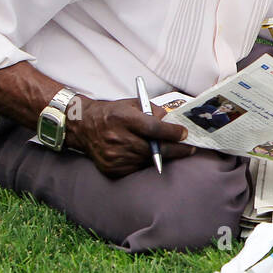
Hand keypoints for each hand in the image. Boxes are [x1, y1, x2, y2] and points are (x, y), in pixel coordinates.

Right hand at [66, 98, 194, 178]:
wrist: (83, 126)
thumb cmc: (112, 113)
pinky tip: (147, 155)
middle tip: (189, 149)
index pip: (153, 128)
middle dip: (175, 149)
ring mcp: (113, 156)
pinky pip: (137, 168)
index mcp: (123, 118)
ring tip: (170, 151)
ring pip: (147, 160)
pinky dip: (145, 162)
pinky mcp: (112, 169)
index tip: (185, 134)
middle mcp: (117, 138)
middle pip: (154, 148)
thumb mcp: (132, 104)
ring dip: (161, 157)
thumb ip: (154, 110)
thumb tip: (172, 121)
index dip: (172, 133)